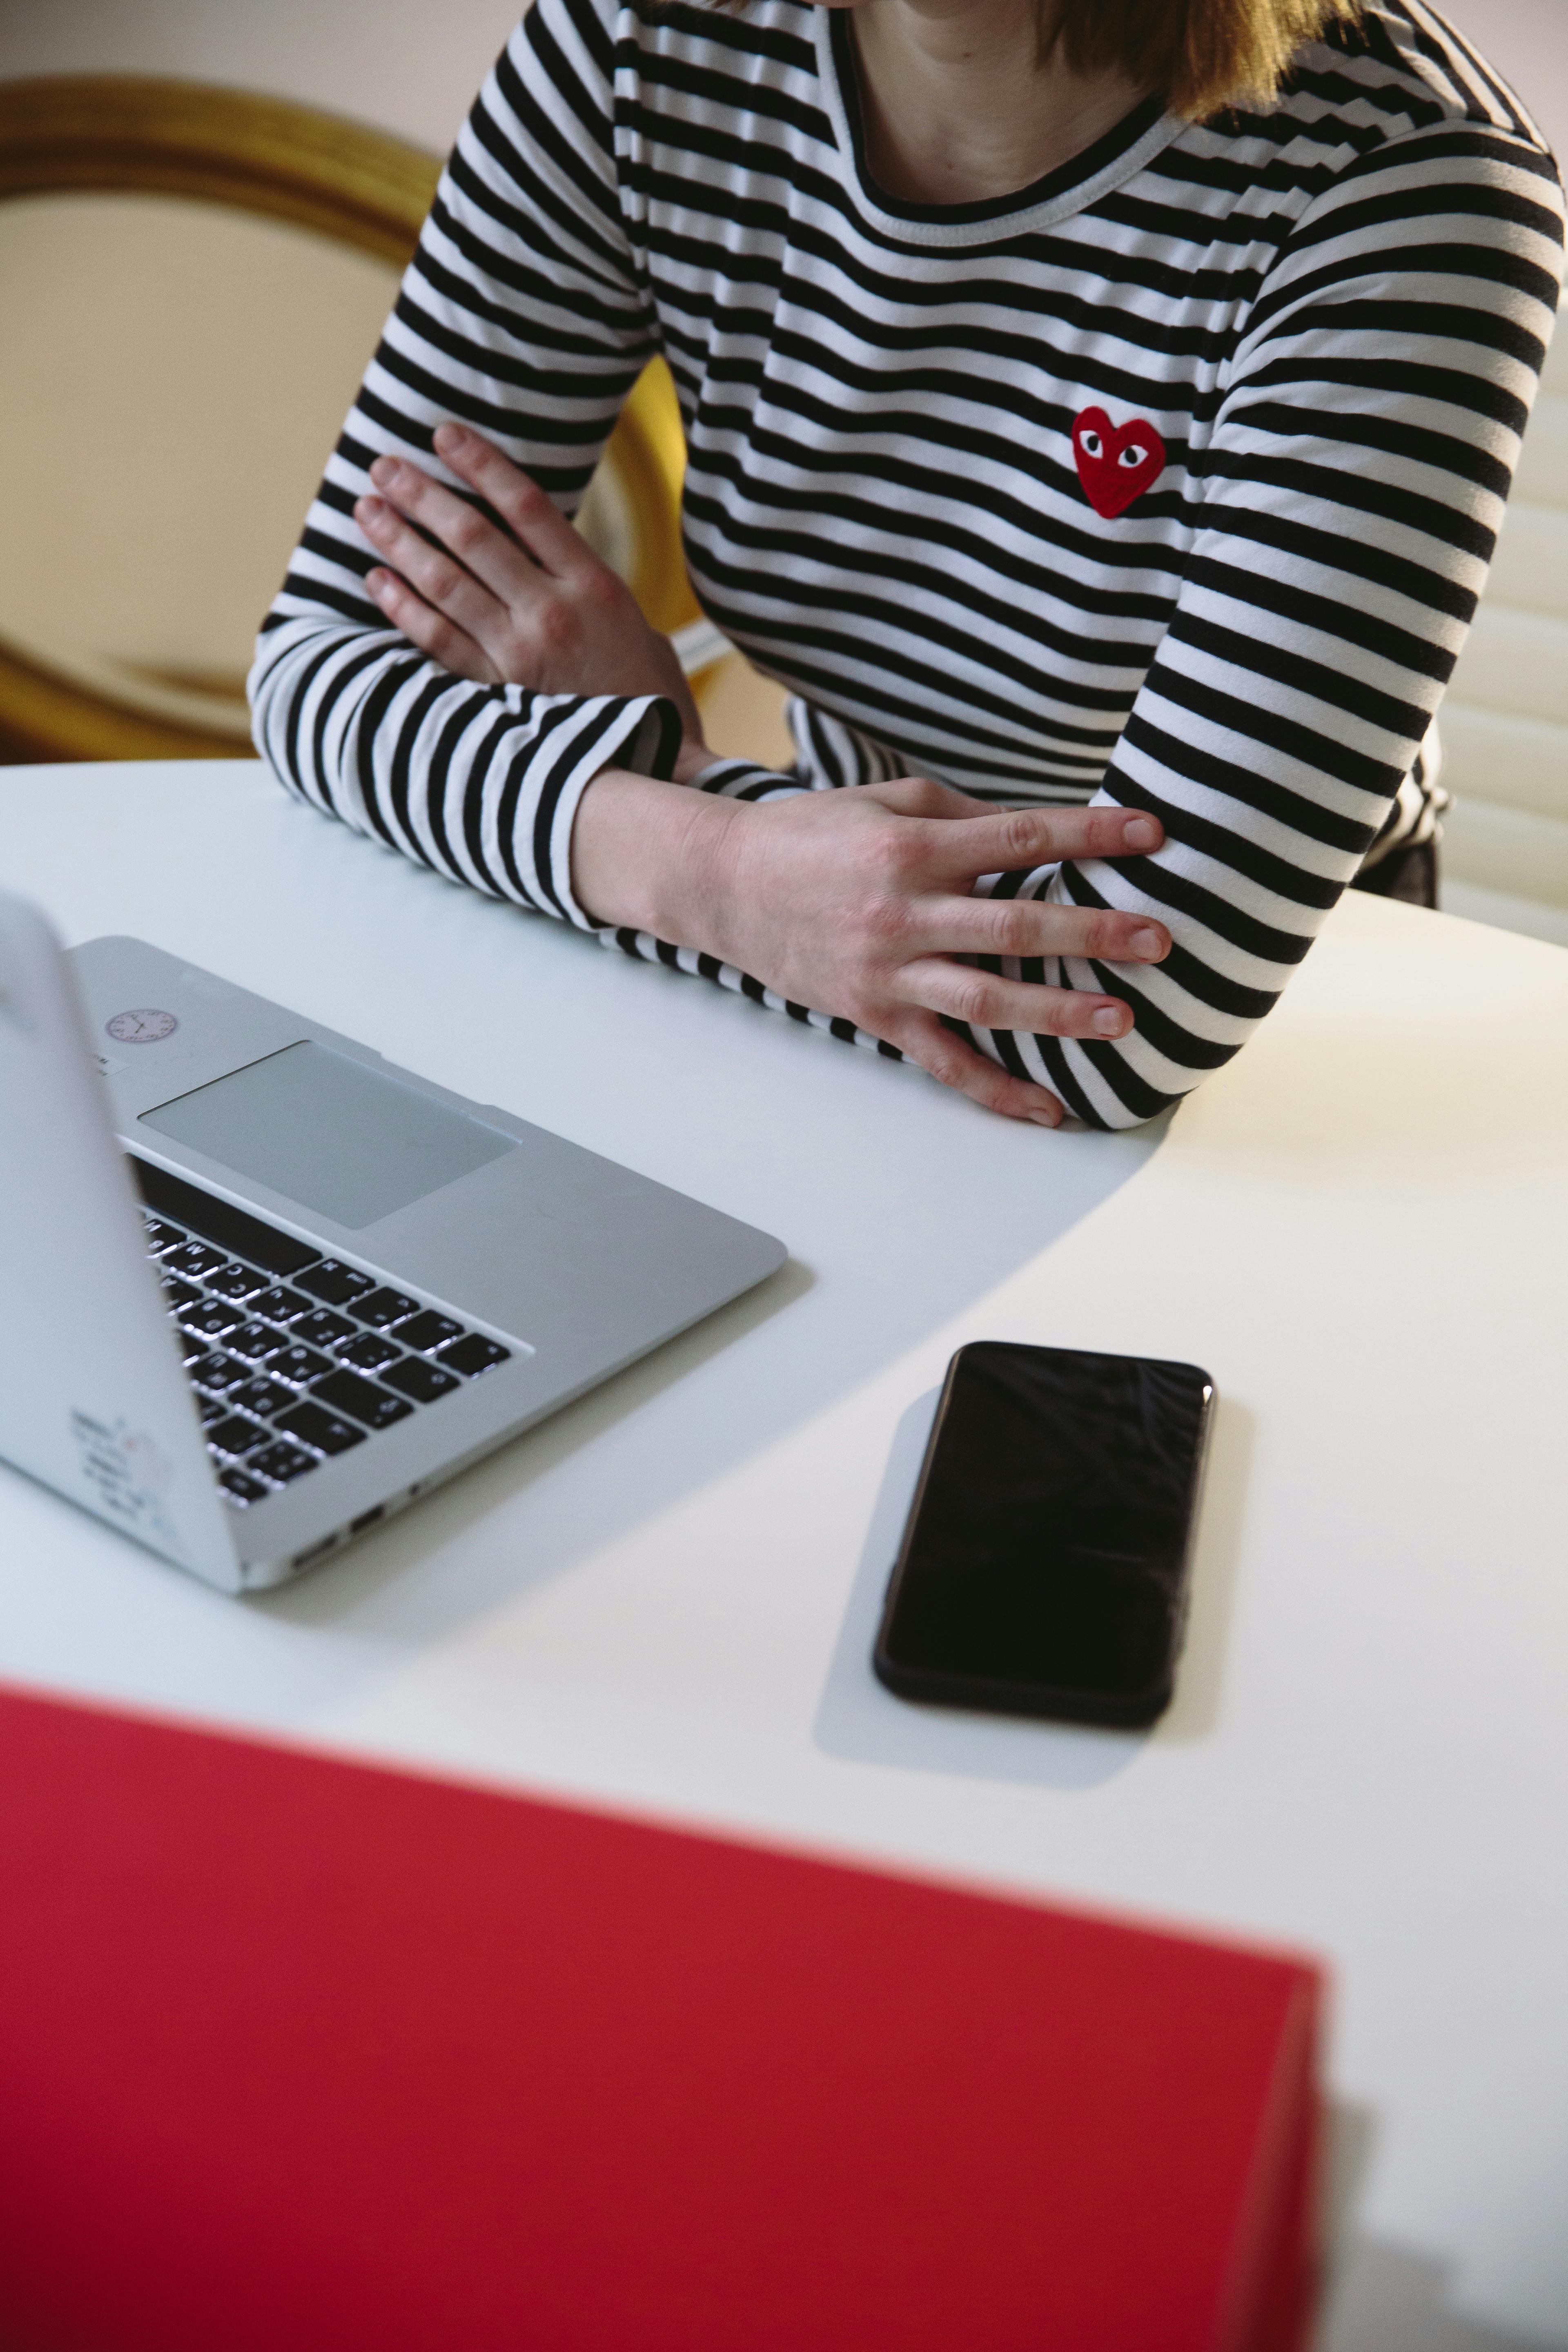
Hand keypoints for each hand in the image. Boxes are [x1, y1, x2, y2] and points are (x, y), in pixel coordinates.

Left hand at [353, 423, 703, 739]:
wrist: (656, 771)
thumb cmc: (651, 698)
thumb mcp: (638, 626)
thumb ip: (588, 589)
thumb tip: (550, 559)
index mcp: (593, 586)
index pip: (526, 506)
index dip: (480, 464)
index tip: (444, 435)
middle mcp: (551, 612)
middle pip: (473, 537)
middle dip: (423, 495)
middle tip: (385, 466)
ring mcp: (519, 654)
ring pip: (444, 582)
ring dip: (400, 541)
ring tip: (368, 509)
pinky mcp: (495, 694)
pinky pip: (436, 640)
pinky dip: (402, 607)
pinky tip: (376, 579)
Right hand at [573, 771, 1169, 1124]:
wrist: (723, 885)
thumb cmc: (810, 836)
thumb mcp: (886, 803)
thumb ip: (963, 818)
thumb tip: (1042, 833)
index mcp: (910, 848)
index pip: (1019, 837)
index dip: (1088, 835)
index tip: (1149, 832)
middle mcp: (900, 913)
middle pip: (1012, 927)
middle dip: (1091, 935)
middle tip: (1158, 939)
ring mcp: (887, 973)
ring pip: (984, 1000)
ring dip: (1056, 1014)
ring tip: (1120, 1020)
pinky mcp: (875, 1017)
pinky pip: (943, 1062)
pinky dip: (995, 1090)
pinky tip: (1048, 1110)